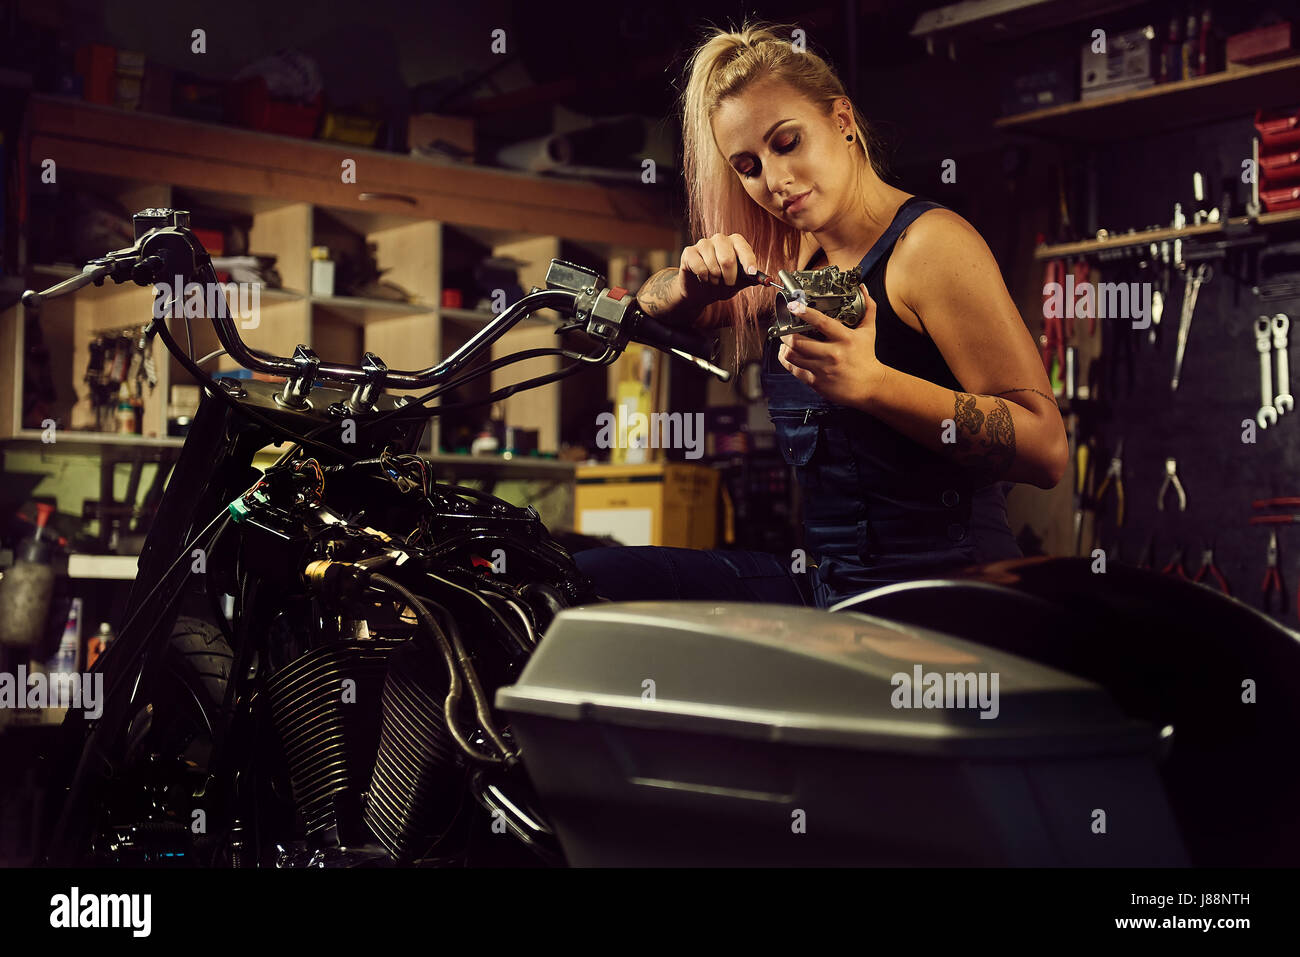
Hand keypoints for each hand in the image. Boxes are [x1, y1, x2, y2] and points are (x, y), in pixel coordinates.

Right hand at [679, 233, 760, 303]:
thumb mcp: (739, 283)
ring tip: (714, 281)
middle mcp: (719, 239)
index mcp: (734, 242)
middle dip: (730, 277)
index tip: (751, 272)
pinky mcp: (689, 252)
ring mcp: (703, 243)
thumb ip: (751, 279)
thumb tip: (766, 281)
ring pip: (713, 265)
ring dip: (715, 280)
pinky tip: (703, 278)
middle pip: (727, 258)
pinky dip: (703, 278)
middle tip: (728, 283)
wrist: (700, 292)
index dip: (748, 260)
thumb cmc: (721, 284)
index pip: (742, 247)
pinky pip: (699, 267)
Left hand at [777, 284, 885, 409]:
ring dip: (784, 347)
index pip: (821, 322)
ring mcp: (822, 369)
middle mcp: (832, 354)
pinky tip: (787, 354)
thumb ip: (868, 309)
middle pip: (798, 342)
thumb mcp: (869, 332)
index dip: (805, 313)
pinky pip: (794, 370)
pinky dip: (786, 360)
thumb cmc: (867, 357)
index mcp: (845, 338)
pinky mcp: (816, 382)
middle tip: (784, 329)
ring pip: (792, 356)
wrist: (870, 386)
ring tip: (785, 341)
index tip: (793, 306)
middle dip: (786, 334)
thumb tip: (863, 288)